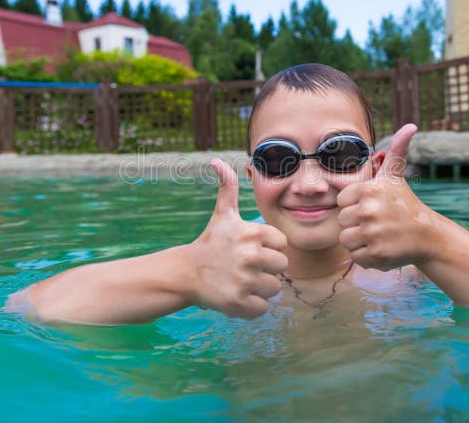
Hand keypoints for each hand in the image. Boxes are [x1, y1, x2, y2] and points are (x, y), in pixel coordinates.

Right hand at [185, 158, 287, 318]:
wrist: (186, 272)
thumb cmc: (210, 242)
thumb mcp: (222, 214)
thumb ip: (227, 187)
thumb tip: (217, 161)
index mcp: (252, 233)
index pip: (282, 244)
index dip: (269, 248)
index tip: (250, 248)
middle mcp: (250, 256)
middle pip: (282, 267)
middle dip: (267, 269)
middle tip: (246, 266)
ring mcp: (245, 280)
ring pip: (275, 288)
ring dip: (260, 288)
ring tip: (241, 280)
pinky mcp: (239, 302)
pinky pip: (263, 308)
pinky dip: (253, 306)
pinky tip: (238, 295)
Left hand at [337, 124, 433, 269]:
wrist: (426, 235)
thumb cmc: (405, 204)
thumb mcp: (397, 176)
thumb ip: (397, 151)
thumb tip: (410, 126)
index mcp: (369, 190)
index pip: (341, 201)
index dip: (354, 205)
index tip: (371, 206)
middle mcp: (369, 210)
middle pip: (342, 221)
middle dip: (356, 224)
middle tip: (376, 222)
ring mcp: (373, 233)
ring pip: (346, 240)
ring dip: (360, 241)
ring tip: (378, 235)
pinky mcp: (376, 254)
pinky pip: (356, 257)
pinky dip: (367, 256)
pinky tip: (381, 247)